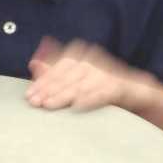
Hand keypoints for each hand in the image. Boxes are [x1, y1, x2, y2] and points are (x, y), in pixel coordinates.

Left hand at [27, 37, 142, 111]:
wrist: (134, 93)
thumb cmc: (97, 87)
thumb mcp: (75, 80)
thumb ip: (54, 72)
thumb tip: (33, 63)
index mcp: (81, 55)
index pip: (57, 68)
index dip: (42, 82)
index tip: (29, 94)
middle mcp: (93, 61)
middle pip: (67, 75)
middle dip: (48, 90)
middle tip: (35, 102)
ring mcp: (107, 72)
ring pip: (81, 84)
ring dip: (63, 96)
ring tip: (49, 105)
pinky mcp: (120, 86)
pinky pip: (102, 92)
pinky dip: (89, 99)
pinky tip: (77, 107)